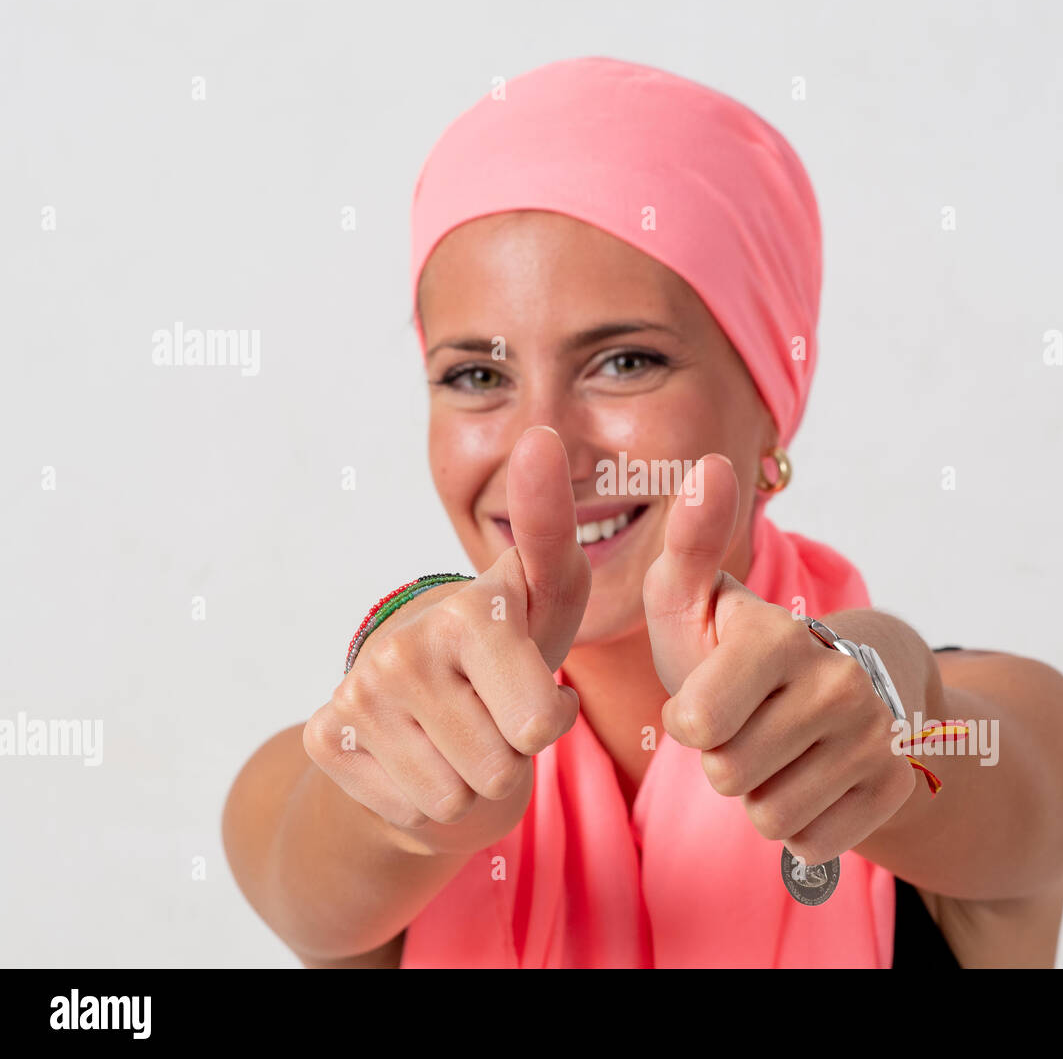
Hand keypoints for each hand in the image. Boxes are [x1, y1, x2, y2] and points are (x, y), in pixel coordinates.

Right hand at [303, 426, 590, 855]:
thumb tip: (537, 432)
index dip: (547, 721)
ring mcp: (358, 694)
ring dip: (470, 780)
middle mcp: (405, 649)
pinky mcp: (324, 737)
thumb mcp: (549, 598)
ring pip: (455, 798)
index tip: (527, 688)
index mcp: (469, 611)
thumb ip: (555, 529)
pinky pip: (411, 812)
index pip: (540, 723)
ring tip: (460, 732)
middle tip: (492, 714)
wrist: (424, 694)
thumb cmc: (508, 645)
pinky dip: (424, 798)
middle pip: (500, 768)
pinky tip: (418, 752)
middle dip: (509, 756)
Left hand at [641, 455, 913, 866]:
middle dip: (723, 758)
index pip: (697, 724)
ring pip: (769, 817)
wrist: (846, 685)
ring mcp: (877, 739)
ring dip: (759, 792)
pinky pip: (811, 844)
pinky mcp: (896, 788)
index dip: (688, 719)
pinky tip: (811, 777)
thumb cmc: (739, 648)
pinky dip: (800, 822)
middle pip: (728, 776)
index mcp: (782, 637)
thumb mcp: (697, 600)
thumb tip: (711, 464)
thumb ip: (689, 544)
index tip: (708, 692)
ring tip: (777, 748)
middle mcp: (840, 684)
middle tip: (748, 722)